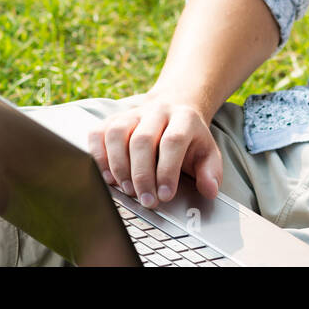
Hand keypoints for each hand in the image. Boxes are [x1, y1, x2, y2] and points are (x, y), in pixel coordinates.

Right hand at [87, 90, 222, 207]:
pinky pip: (98, 134)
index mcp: (184, 118)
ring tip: (128, 190)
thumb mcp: (208, 152)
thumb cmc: (190, 138)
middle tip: (146, 200)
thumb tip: (209, 190)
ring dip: (119, 166)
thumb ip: (211, 172)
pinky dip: (99, 157)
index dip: (167, 170)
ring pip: (117, 134)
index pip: (173, 141)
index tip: (165, 195)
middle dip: (142, 175)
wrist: (175, 108)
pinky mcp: (113, 119)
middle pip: (143, 139)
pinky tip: (108, 177)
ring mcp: (132, 113)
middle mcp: (156, 111)